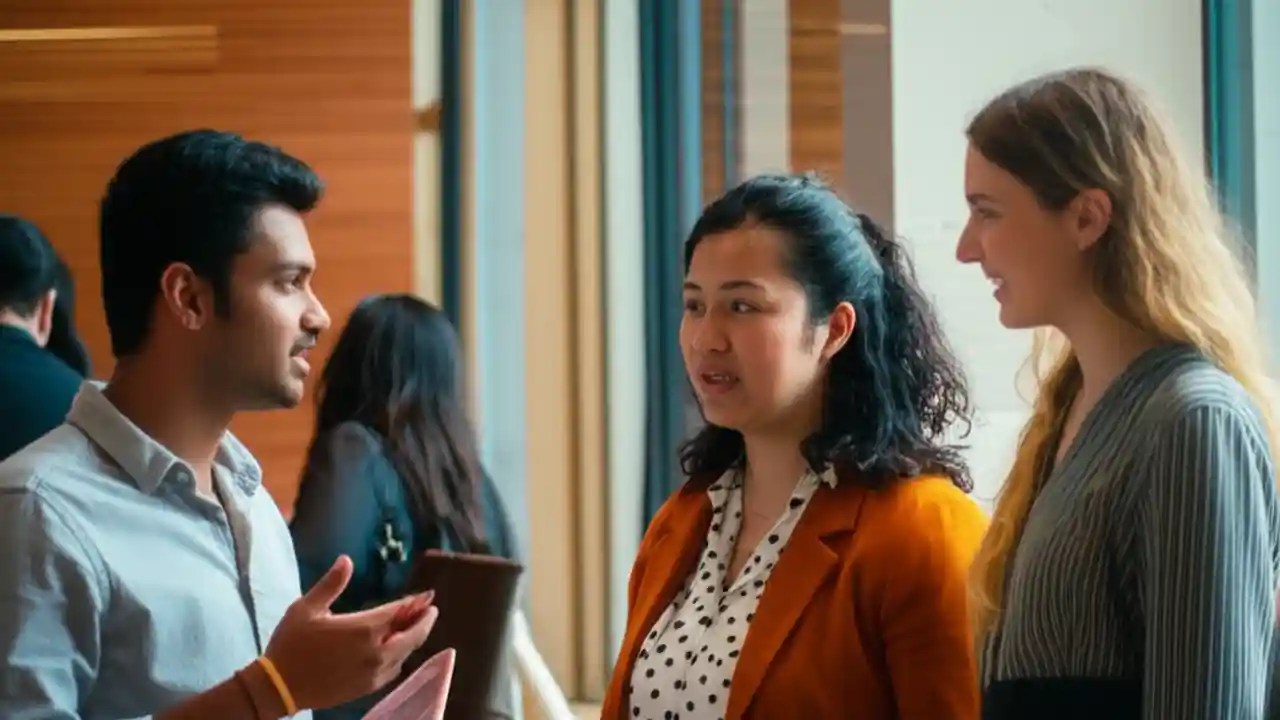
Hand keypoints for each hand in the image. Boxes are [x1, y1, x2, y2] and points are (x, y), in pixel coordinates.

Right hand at [263, 555, 438, 710]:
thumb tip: (346, 559)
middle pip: (412, 636)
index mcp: (363, 629)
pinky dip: (400, 657)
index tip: (427, 595)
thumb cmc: (291, 643)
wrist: (279, 687)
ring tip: (415, 626)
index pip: (399, 612)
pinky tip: (396, 650)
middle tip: (431, 610)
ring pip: (404, 654)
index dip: (415, 602)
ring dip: (412, 639)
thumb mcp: (307, 608)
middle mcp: (375, 652)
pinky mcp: (367, 688)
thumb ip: (331, 583)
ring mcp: (373, 673)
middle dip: (425, 621)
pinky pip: (393, 670)